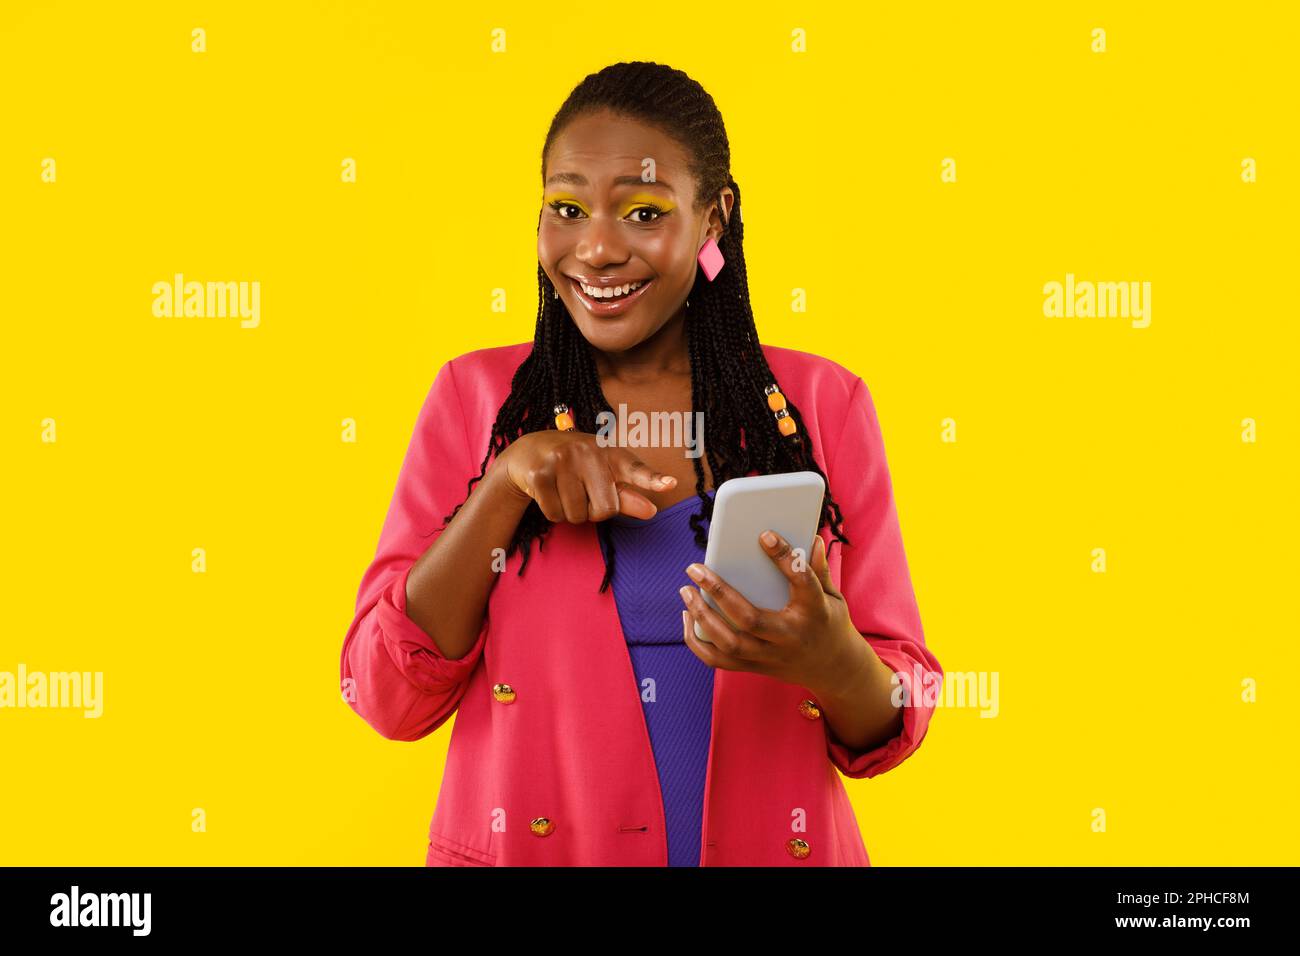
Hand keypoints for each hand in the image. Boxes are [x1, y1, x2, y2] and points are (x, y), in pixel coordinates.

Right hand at [496, 428, 675, 522]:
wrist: (528, 451)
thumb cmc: (574, 467)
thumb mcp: (602, 476)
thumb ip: (626, 496)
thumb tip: (651, 511)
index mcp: (609, 452)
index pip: (635, 468)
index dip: (652, 479)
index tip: (670, 485)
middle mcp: (588, 451)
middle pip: (605, 509)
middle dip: (593, 511)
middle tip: (581, 492)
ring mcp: (562, 460)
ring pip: (578, 516)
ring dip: (571, 513)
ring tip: (563, 490)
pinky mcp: (539, 473)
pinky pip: (556, 514)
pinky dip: (553, 512)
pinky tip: (548, 493)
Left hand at [679, 530, 866, 696]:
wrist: (835, 670)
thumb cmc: (829, 623)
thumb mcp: (833, 595)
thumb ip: (819, 569)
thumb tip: (813, 537)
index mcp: (814, 612)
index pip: (801, 581)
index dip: (783, 558)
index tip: (764, 535)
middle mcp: (789, 637)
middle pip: (749, 619)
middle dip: (718, 592)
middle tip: (695, 568)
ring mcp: (771, 657)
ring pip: (729, 643)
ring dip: (702, 617)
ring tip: (686, 591)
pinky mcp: (756, 668)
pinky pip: (719, 661)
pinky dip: (697, 641)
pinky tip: (687, 617)